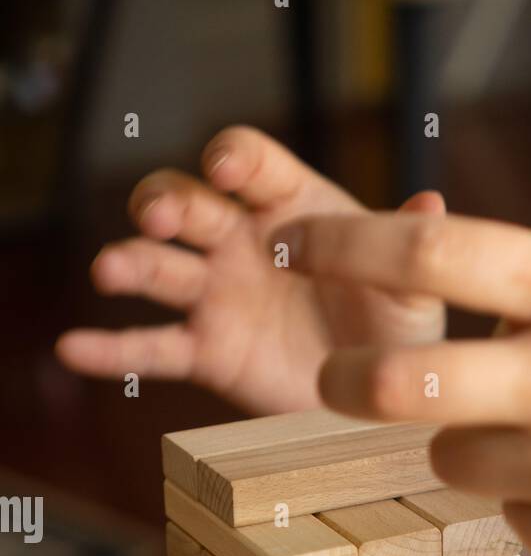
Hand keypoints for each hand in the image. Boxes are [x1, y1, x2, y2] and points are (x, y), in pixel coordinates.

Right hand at [56, 127, 445, 414]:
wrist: (383, 395)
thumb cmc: (401, 325)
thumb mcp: (416, 288)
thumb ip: (408, 247)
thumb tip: (429, 202)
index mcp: (294, 207)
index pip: (252, 164)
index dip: (234, 160)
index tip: (227, 171)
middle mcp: (244, 241)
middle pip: (189, 203)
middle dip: (169, 201)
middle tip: (160, 216)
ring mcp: (218, 294)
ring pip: (159, 267)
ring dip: (129, 261)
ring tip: (112, 271)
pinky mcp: (207, 351)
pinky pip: (152, 348)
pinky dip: (111, 350)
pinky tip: (75, 349)